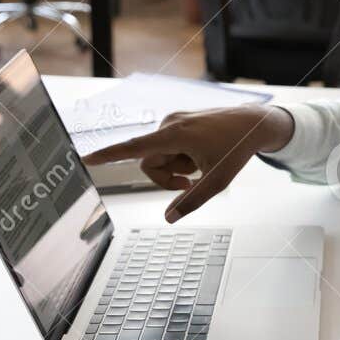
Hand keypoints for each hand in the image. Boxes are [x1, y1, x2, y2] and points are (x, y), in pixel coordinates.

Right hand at [84, 104, 294, 222]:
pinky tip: (202, 153)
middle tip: (191, 180)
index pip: (133, 148)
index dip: (108, 156)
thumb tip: (169, 218)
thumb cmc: (237, 148)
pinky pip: (169, 148)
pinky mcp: (178, 122)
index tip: (86, 158)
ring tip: (202, 161)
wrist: (254, 123)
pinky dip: (182, 157)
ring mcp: (173, 121)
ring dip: (177, 166)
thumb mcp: (218, 181)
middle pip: (149, 163)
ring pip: (160, 157)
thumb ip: (192, 200)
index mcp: (174, 134)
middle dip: (166, 177)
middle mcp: (168, 124)